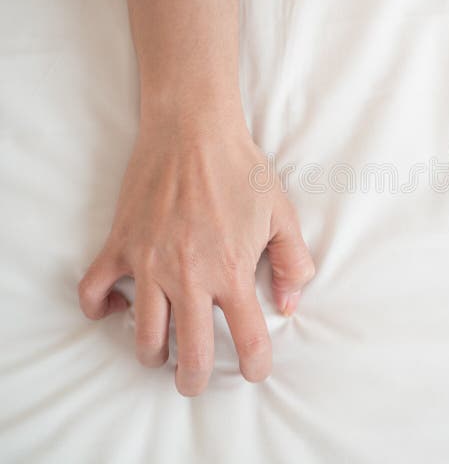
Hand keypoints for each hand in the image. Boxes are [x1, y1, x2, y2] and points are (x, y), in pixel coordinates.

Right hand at [77, 112, 314, 395]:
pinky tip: (114, 306)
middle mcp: (189, 276)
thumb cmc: (241, 170)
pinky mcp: (119, 246)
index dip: (256, 365)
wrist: (193, 130)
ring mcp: (149, 264)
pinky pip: (94, 291)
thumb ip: (291, 262)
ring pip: (143, 336)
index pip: (248, 339)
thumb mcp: (281, 214)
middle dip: (195, 379)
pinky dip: (99, 307)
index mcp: (232, 271)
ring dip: (153, 353)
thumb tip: (289, 304)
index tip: (256, 370)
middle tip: (196, 379)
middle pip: (190, 354)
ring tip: (162, 351)